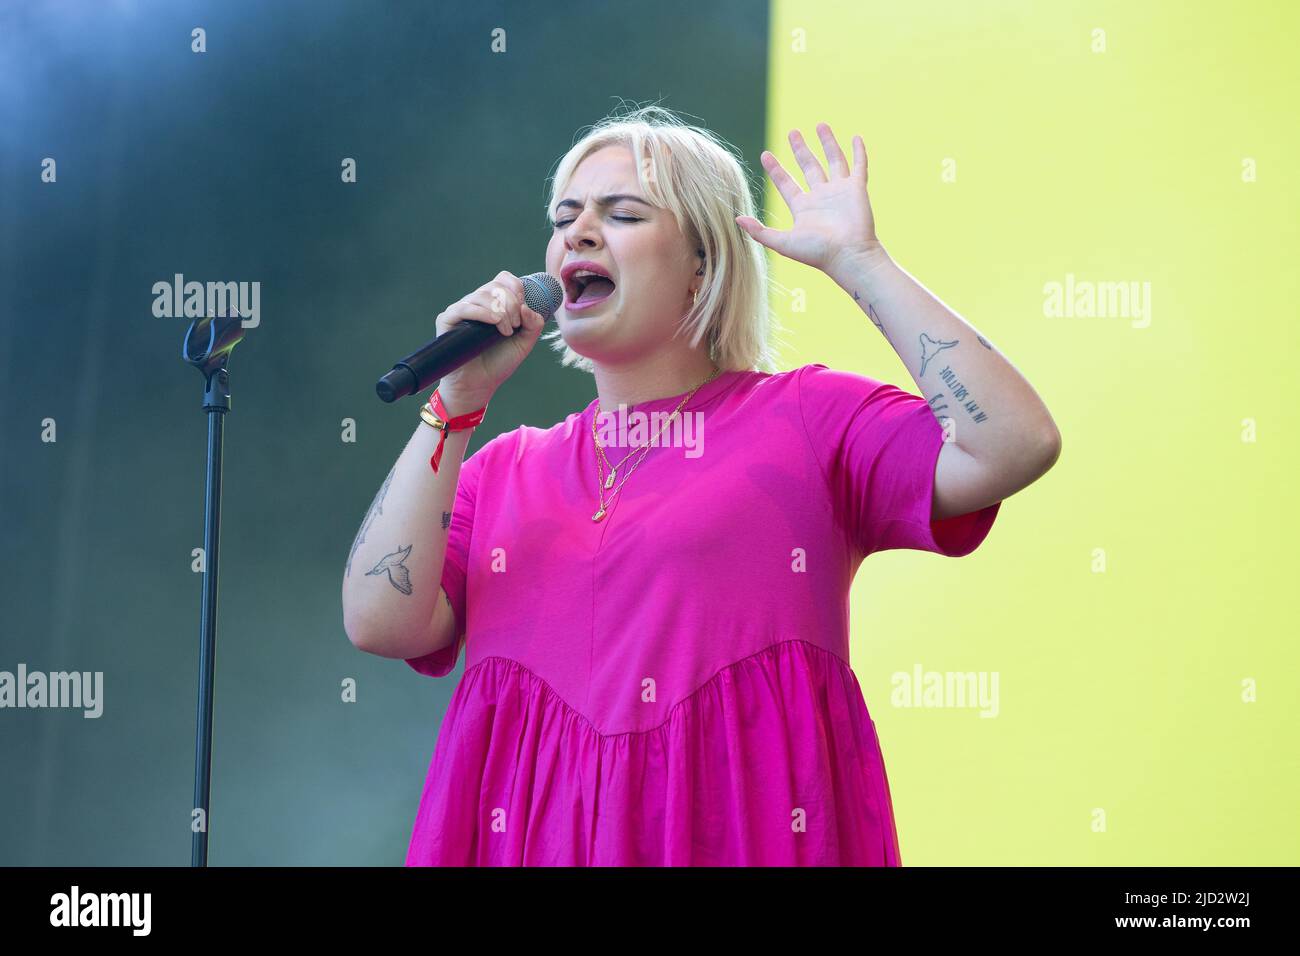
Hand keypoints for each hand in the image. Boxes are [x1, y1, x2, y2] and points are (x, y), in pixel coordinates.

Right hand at [435, 271, 546, 405]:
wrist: (479, 384)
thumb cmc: (499, 362)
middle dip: (512, 304)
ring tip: (506, 332)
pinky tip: (494, 322)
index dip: (517, 288)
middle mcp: (477, 303)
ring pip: (482, 294)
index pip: (504, 279)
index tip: (523, 310)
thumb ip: (533, 324)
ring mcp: (461, 310)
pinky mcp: (447, 321)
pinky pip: (464, 307)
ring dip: (501, 311)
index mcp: (494, 303)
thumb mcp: (524, 343)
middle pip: (496, 285)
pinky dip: (482, 312)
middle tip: (515, 326)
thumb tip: (527, 307)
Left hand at [736, 122, 883, 281]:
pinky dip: (858, 152)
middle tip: (792, 132)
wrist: (848, 256)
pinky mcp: (857, 189)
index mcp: (803, 208)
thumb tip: (736, 219)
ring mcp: (839, 192)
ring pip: (833, 161)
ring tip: (820, 125)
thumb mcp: (783, 242)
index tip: (765, 155)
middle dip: (800, 149)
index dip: (775, 169)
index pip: (786, 183)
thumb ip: (760, 231)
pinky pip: (858, 166)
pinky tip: (856, 137)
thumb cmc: (817, 253)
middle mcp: (821, 197)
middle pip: (809, 167)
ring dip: (827, 143)